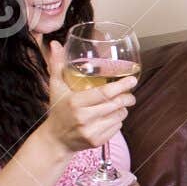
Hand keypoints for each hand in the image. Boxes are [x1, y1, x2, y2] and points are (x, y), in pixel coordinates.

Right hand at [42, 39, 137, 153]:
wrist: (56, 140)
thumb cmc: (58, 110)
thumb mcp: (56, 87)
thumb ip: (57, 65)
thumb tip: (54, 44)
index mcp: (75, 102)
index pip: (104, 93)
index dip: (121, 86)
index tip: (132, 80)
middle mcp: (84, 118)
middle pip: (116, 104)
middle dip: (127, 97)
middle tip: (130, 93)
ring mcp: (91, 131)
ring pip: (119, 116)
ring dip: (123, 109)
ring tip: (117, 104)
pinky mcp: (97, 142)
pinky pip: (117, 128)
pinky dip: (117, 121)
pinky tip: (109, 117)